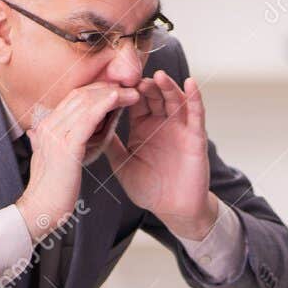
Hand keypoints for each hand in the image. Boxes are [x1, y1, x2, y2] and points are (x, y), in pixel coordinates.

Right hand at [16, 82, 139, 240]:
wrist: (41, 210)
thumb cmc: (54, 190)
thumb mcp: (60, 158)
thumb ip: (66, 141)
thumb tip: (72, 129)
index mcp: (46, 127)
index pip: (74, 98)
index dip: (98, 91)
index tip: (119, 91)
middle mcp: (48, 125)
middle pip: (80, 95)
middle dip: (108, 88)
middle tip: (130, 87)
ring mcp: (55, 133)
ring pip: (86, 102)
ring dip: (112, 94)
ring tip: (132, 93)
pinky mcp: (65, 145)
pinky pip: (88, 117)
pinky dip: (104, 105)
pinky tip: (118, 98)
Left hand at [103, 69, 217, 238]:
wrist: (173, 210)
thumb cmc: (149, 189)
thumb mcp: (123, 165)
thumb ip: (111, 145)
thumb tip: (90, 127)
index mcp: (143, 127)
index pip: (135, 102)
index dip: (126, 91)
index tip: (114, 81)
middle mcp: (162, 123)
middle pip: (154, 95)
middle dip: (145, 85)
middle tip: (134, 78)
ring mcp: (180, 128)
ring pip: (174, 99)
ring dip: (167, 86)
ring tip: (158, 76)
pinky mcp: (195, 136)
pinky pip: (196, 113)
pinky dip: (195, 97)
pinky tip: (190, 83)